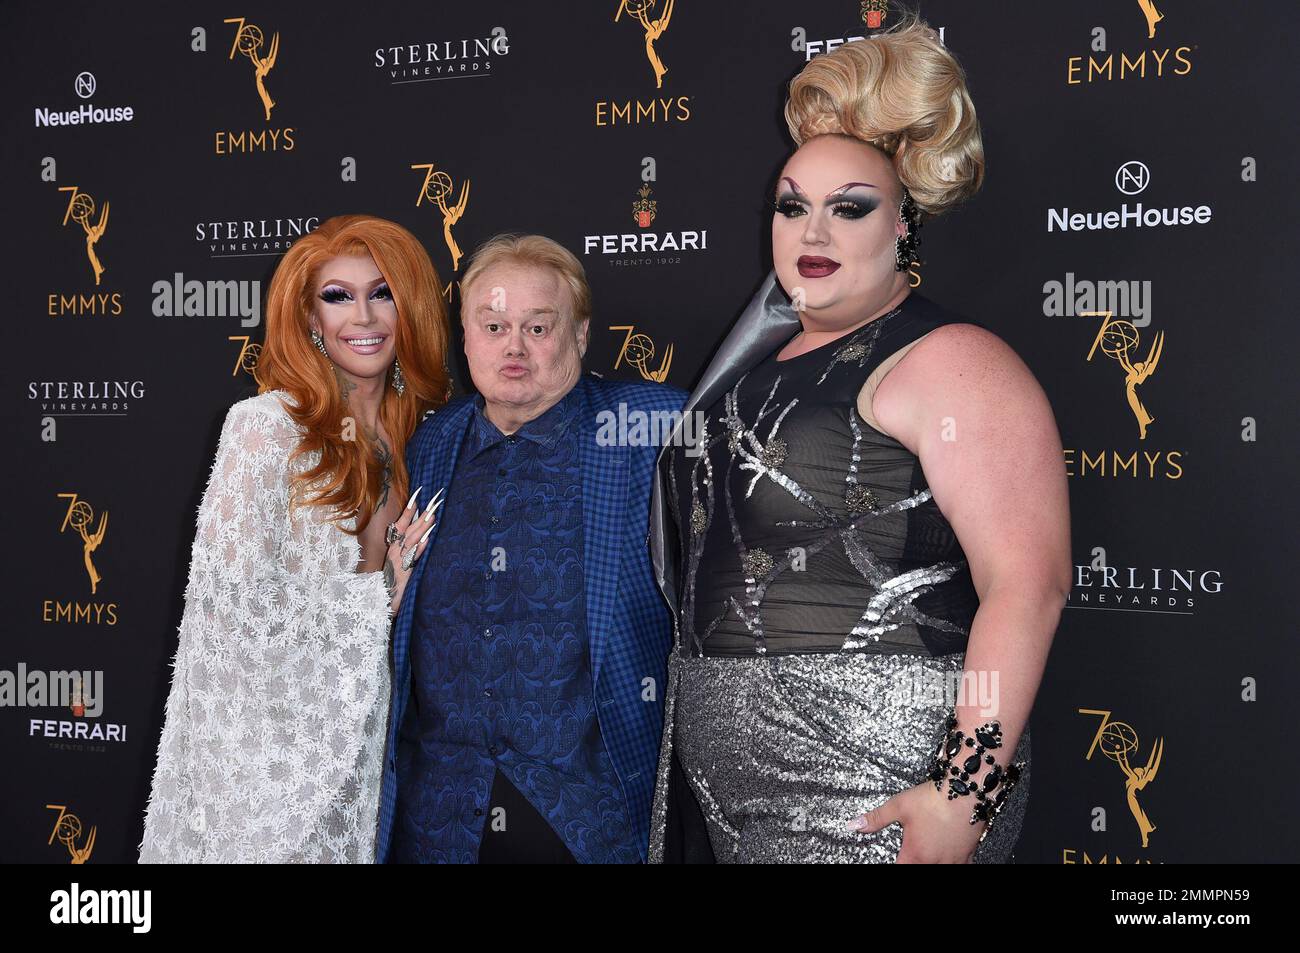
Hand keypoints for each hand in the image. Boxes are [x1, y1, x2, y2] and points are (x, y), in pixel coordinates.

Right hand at [382, 486, 443, 615]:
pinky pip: (412, 558)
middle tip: (433, 503)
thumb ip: (401, 546)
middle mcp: (394, 551)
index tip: (417, 495)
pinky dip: (419, 548)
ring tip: (433, 517)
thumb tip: (415, 532)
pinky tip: (426, 539)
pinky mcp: (404, 572)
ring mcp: (399, 561)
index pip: (400, 523)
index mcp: (392, 546)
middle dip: (421, 516)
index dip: (408, 510)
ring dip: (422, 528)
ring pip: (411, 541)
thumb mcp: (395, 560)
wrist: (380, 600)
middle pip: (408, 529)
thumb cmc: (389, 580)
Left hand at [847, 780, 985, 862]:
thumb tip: (855, 825)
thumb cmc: (934, 799)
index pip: (900, 870)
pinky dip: (953, 864)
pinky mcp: (967, 853)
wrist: (965, 791)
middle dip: (913, 865)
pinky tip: (949, 858)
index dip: (896, 865)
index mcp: (915, 854)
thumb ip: (877, 818)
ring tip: (927, 857)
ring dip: (932, 865)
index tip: (896, 861)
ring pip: (942, 871)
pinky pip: (962, 866)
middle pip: (920, 872)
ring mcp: (953, 860)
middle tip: (911, 857)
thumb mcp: (899, 805)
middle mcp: (935, 862)